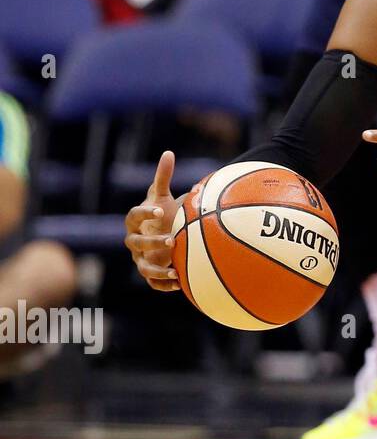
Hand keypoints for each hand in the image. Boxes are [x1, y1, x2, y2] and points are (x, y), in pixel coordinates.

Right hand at [123, 151, 181, 291]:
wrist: (162, 232)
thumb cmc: (162, 212)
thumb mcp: (163, 195)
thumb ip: (163, 176)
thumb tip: (168, 153)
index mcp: (136, 221)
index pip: (134, 216)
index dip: (145, 213)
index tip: (161, 210)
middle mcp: (134, 240)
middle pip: (135, 243)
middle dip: (150, 242)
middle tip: (171, 239)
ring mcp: (140, 258)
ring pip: (143, 267)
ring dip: (157, 270)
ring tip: (175, 271)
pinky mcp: (149, 272)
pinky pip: (152, 282)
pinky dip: (164, 285)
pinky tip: (181, 284)